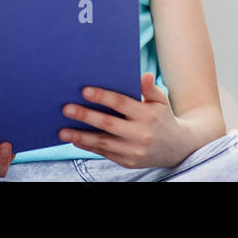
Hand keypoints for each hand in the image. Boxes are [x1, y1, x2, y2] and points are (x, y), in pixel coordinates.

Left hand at [59, 73, 193, 169]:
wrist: (175, 148)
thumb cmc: (163, 117)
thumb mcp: (161, 100)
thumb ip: (150, 88)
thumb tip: (144, 75)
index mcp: (149, 115)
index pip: (122, 104)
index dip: (103, 97)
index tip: (84, 91)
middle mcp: (141, 134)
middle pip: (108, 124)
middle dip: (86, 116)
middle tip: (66, 108)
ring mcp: (134, 151)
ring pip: (103, 142)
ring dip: (80, 136)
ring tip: (62, 130)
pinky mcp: (128, 162)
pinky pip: (104, 153)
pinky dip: (88, 146)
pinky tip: (75, 139)